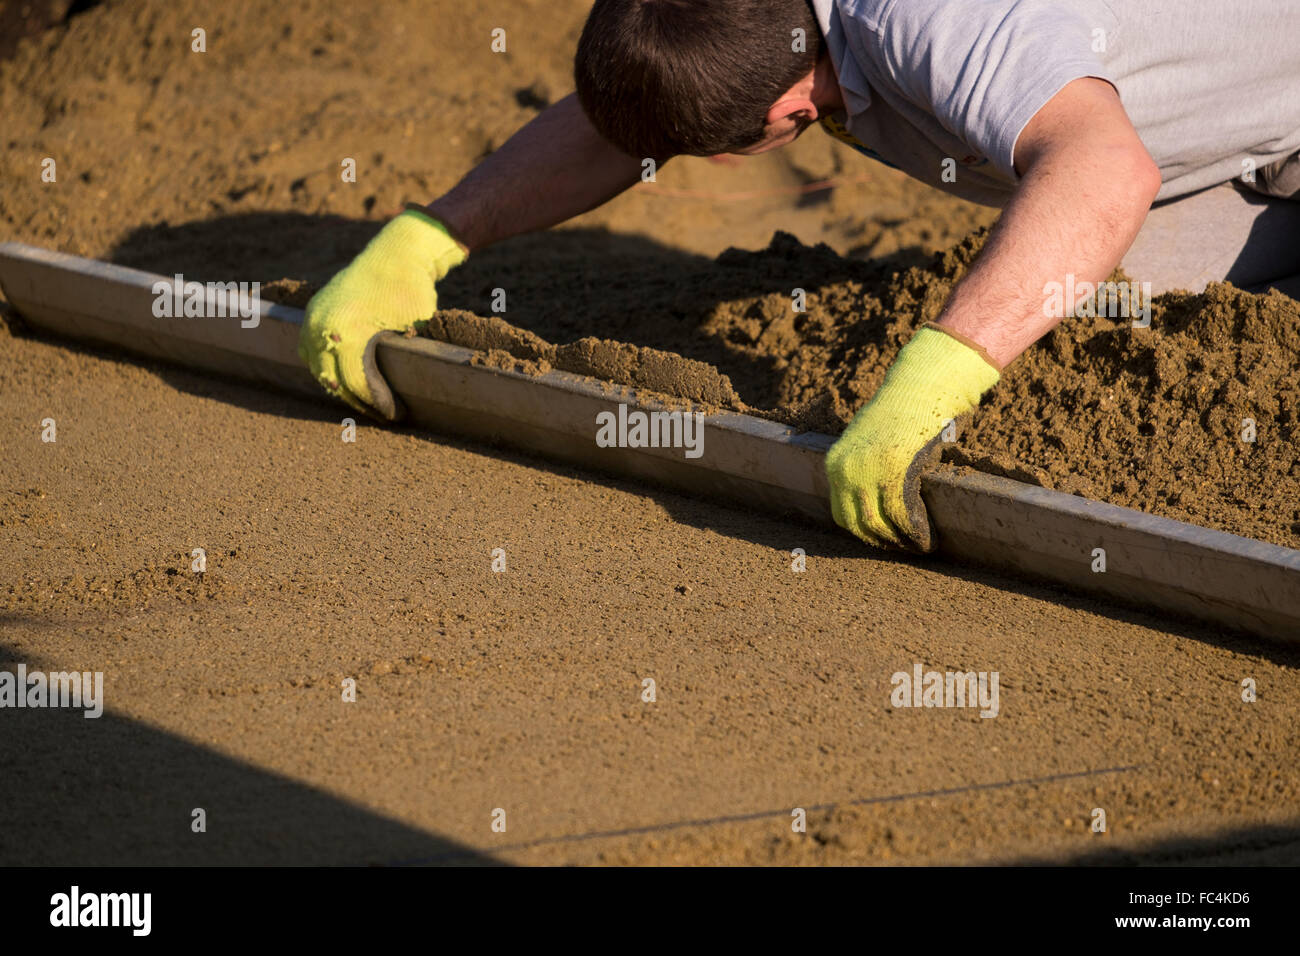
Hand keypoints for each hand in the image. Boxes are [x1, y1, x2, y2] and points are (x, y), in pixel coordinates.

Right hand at [298, 209, 465, 417]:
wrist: (397, 251)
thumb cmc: (411, 289)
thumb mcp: (410, 330)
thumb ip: (395, 362)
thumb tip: (394, 390)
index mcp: (345, 333)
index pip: (355, 384)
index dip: (375, 403)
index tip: (394, 415)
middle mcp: (322, 326)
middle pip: (331, 380)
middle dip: (356, 400)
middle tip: (379, 412)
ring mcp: (313, 316)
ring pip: (315, 366)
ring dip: (337, 384)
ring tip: (362, 398)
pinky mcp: (314, 308)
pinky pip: (309, 347)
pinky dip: (324, 364)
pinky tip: (344, 375)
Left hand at [826, 326, 999, 550]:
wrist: (920, 387)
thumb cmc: (903, 414)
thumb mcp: (870, 443)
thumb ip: (866, 470)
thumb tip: (876, 503)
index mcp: (835, 464)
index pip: (841, 514)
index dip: (864, 533)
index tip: (883, 541)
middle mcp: (844, 470)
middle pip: (857, 524)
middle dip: (881, 542)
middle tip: (903, 549)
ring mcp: (866, 472)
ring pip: (878, 524)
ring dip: (899, 542)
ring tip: (918, 547)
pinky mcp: (892, 472)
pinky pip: (900, 515)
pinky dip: (914, 532)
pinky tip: (926, 539)